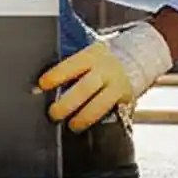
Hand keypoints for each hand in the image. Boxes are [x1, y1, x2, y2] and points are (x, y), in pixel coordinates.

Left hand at [36, 21, 172, 131]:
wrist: (137, 56)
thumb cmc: (101, 58)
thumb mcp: (87, 51)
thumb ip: (68, 65)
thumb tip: (41, 84)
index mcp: (92, 54)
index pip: (71, 65)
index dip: (56, 75)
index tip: (42, 85)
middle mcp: (106, 70)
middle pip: (85, 87)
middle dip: (67, 103)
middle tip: (54, 113)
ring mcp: (117, 85)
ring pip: (100, 104)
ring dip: (84, 116)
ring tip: (72, 125)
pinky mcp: (126, 99)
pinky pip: (112, 112)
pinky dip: (99, 121)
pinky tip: (88, 126)